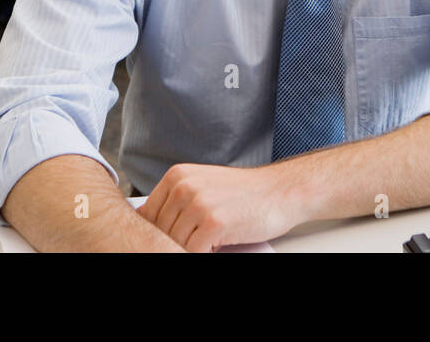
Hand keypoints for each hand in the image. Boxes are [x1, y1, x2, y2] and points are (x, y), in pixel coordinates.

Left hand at [137, 163, 303, 251]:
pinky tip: (217, 245)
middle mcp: (183, 186)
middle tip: (196, 240)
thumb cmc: (244, 194)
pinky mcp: (213, 223)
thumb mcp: (203, 185)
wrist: (281, 191)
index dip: (157, 232)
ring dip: (190, 248)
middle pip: (160, 231)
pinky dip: (203, 254)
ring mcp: (198, 204)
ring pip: (174, 243)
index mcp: (177, 176)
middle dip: (174, 242)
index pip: (148, 214)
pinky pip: (192, 252)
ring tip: (209, 240)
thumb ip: (176, 199)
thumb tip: (148, 220)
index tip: (170, 237)